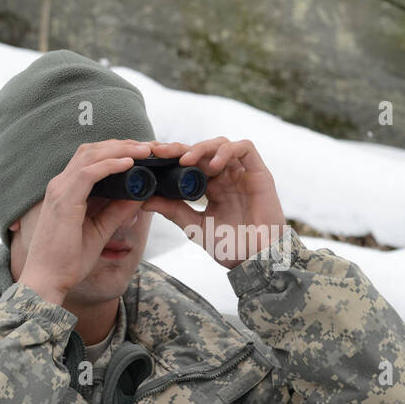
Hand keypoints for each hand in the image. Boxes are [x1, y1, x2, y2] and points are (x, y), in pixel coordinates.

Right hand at [18, 139, 154, 303]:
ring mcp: (59, 190)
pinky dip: (110, 165)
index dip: (117, 151)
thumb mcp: (100, 231)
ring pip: (91, 156)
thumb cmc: (68, 260)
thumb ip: (117, 211)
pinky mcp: (63, 201)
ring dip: (121, 149)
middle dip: (123, 144)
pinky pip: (88, 174)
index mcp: (67, 190)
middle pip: (92, 150)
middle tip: (150, 146)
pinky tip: (129, 163)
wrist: (47, 280)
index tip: (143, 153)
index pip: (92, 158)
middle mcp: (60, 184)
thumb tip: (140, 195)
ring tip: (146, 150)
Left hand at [142, 138, 287, 268]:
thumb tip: (145, 201)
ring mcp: (242, 173)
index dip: (172, 156)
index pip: (190, 163)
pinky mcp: (259, 172)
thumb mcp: (196, 227)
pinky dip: (227, 151)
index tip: (152, 156)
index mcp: (211, 187)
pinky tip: (213, 166)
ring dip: (202, 147)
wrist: (257, 260)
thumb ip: (174, 211)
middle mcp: (226, 176)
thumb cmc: (232, 247)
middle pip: (202, 150)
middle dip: (180, 148)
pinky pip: (245, 148)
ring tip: (186, 161)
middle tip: (161, 152)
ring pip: (221, 143)